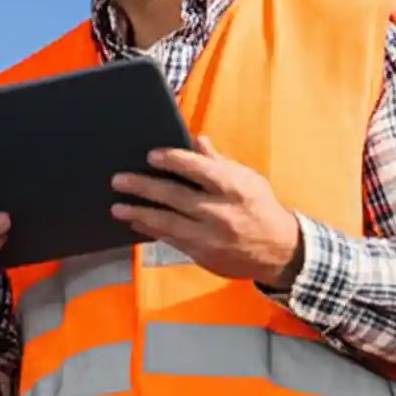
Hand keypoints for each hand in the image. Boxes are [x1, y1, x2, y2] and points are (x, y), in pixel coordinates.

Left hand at [110, 136, 303, 288]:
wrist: (278, 251)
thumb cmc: (260, 207)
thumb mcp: (247, 178)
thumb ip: (219, 161)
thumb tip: (197, 141)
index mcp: (233, 187)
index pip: (198, 169)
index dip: (172, 160)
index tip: (151, 155)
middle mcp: (220, 211)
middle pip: (174, 195)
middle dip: (143, 186)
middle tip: (119, 180)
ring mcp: (210, 236)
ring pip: (167, 222)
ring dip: (139, 213)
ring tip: (117, 207)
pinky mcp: (202, 254)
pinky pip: (170, 240)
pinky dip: (151, 229)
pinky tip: (136, 222)